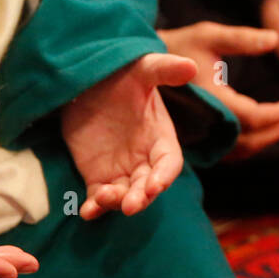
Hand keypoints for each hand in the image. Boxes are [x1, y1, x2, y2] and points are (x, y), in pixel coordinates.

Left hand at [61, 52, 195, 219]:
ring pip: (124, 195)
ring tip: (103, 198)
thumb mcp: (144, 69)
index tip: (154, 185)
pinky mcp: (96, 176)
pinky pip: (98, 197)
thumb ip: (165, 70)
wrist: (89, 82)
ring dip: (117, 202)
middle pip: (147, 186)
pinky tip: (87, 211)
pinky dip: (94, 207)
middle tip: (131, 205)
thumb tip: (191, 66)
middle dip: (141, 197)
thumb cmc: (122, 75)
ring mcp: (120, 170)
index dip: (164, 176)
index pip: (169, 163)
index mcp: (160, 138)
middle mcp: (144, 159)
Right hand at [160, 22, 278, 160]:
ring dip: (261, 142)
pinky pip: (222, 151)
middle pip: (246, 141)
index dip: (274, 115)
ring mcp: (195, 134)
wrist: (140, 65)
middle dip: (273, 132)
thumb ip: (241, 39)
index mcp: (208, 99)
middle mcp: (201, 123)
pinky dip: (243, 147)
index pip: (250, 117)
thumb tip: (275, 39)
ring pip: (235, 150)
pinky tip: (257, 133)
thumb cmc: (177, 46)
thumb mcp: (208, 35)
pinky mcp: (191, 138)